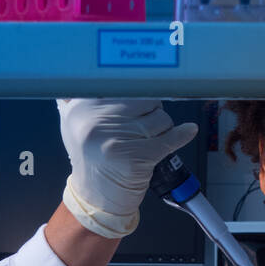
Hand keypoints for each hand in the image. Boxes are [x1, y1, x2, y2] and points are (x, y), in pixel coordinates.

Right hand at [57, 98, 197, 238]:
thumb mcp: (77, 123)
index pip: (123, 84)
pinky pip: (168, 139)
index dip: (140, 91)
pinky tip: (188, 131)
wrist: (94, 200)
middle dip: (152, 111)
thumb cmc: (93, 159)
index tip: (148, 92)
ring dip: (163, 128)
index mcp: (80, 108)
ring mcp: (115, 140)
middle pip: (145, 100)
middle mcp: (95, 122)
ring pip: (160, 118)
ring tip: (148, 140)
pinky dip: (182, 135)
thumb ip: (88, 96)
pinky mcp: (135, 158)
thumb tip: (113, 65)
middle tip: (144, 126)